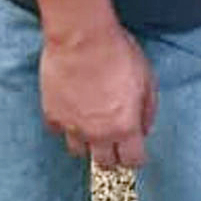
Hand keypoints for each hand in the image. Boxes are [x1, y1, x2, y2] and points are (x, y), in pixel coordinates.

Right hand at [39, 21, 157, 169]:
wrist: (82, 37)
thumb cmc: (118, 53)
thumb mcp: (147, 79)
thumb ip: (148, 110)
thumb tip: (144, 128)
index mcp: (125, 127)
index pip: (132, 160)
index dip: (135, 157)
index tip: (135, 151)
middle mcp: (98, 134)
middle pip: (105, 163)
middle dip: (112, 155)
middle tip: (114, 142)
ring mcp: (72, 126)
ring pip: (79, 151)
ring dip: (88, 143)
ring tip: (91, 127)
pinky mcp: (52, 115)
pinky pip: (58, 132)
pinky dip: (65, 126)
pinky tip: (71, 112)